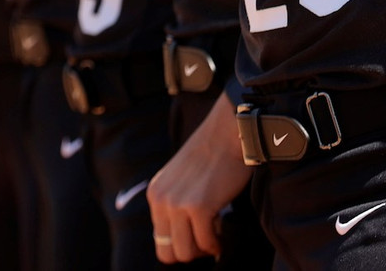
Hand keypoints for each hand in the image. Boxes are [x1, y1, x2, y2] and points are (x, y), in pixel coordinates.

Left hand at [148, 95, 251, 261]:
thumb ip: (176, 203)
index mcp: (156, 194)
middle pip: (167, 252)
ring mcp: (178, 204)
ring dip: (204, 249)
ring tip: (216, 233)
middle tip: (208, 240)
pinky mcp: (198, 206)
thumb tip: (185, 237)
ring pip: (185, 253)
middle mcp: (161, 200)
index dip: (180, 245)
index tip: (198, 236)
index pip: (159, 240)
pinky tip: (223, 230)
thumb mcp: (182, 179)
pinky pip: (206, 243)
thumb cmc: (213, 154)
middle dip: (191, 252)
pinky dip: (217, 244)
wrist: (229, 131)